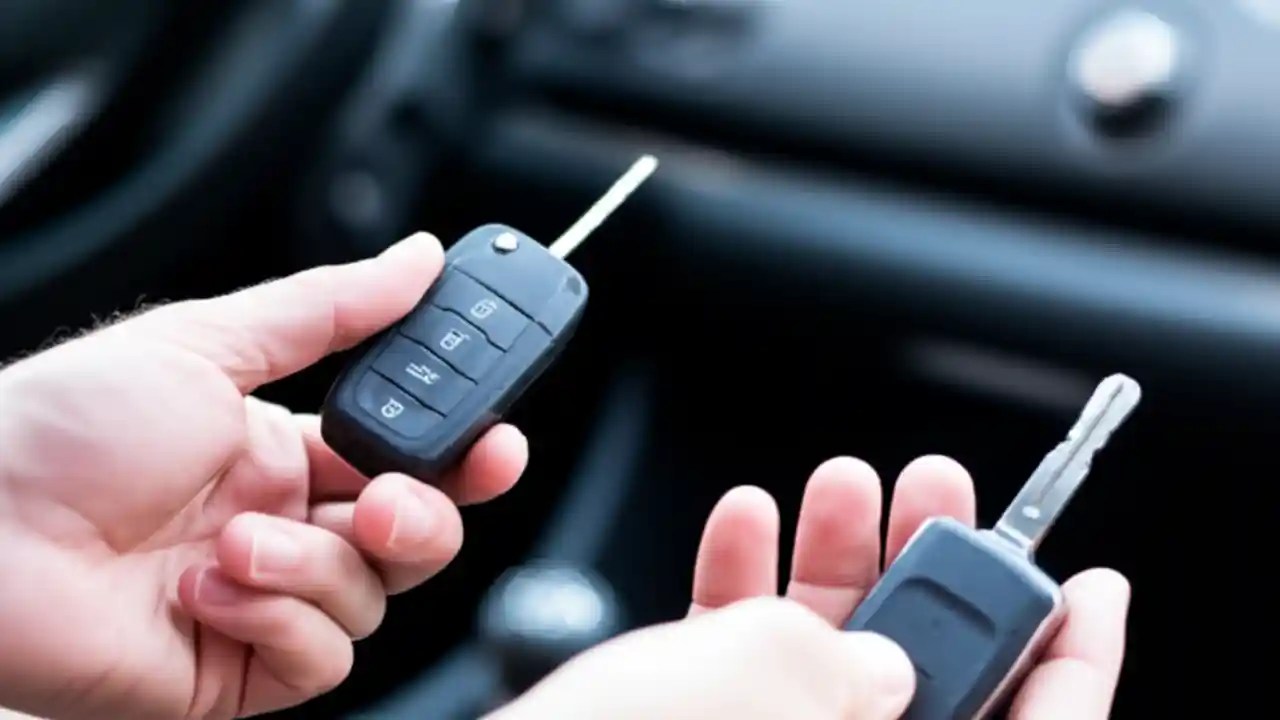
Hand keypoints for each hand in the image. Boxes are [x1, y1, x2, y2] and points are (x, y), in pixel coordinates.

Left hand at [0, 233, 527, 718]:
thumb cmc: (64, 427)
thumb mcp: (209, 345)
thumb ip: (331, 308)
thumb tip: (417, 259)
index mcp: (287, 450)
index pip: (410, 453)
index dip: (465, 451)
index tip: (498, 438)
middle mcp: (287, 524)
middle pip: (417, 535)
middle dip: (425, 516)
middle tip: (389, 500)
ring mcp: (265, 600)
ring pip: (374, 597)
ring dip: (312, 565)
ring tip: (233, 540)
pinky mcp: (239, 670)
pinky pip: (322, 660)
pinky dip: (280, 623)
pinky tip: (211, 591)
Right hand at [688, 456, 1130, 717]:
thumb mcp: (768, 685)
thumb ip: (846, 655)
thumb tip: (877, 657)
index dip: (1077, 660)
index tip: (1089, 587)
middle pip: (933, 692)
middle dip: (933, 581)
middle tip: (930, 498)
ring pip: (833, 677)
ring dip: (832, 572)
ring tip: (832, 488)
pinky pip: (751, 684)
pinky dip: (747, 603)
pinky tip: (742, 531)